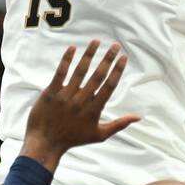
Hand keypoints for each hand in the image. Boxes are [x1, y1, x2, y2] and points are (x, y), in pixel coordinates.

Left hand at [22, 40, 134, 167]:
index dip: (117, 70)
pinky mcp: (51, 92)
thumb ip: (119, 124)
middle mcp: (81, 101)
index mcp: (94, 110)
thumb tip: (138, 117)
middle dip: (108, 59)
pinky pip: (60, 73)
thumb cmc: (73, 139)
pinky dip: (66, 60)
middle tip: (115, 45)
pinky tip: (72, 48)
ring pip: (80, 71)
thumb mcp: (99, 135)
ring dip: (89, 54)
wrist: (45, 142)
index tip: (123, 57)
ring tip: (96, 41)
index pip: (109, 86)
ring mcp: (66, 96)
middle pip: (97, 76)